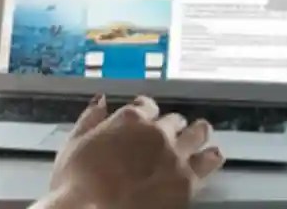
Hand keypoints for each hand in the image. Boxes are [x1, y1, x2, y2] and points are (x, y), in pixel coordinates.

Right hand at [37, 94, 224, 208]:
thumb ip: (89, 119)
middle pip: (173, 121)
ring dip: (199, 132)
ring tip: (202, 131)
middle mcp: (156, 133)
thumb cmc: (76, 185)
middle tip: (174, 129)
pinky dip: (211, 157)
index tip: (147, 113)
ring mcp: (174, 157)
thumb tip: (100, 101)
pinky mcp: (187, 182)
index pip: (146, 105)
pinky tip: (214, 156)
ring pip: (197, 135)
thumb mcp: (73, 145)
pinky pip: (207, 163)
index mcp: (129, 120)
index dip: (147, 109)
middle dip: (173, 124)